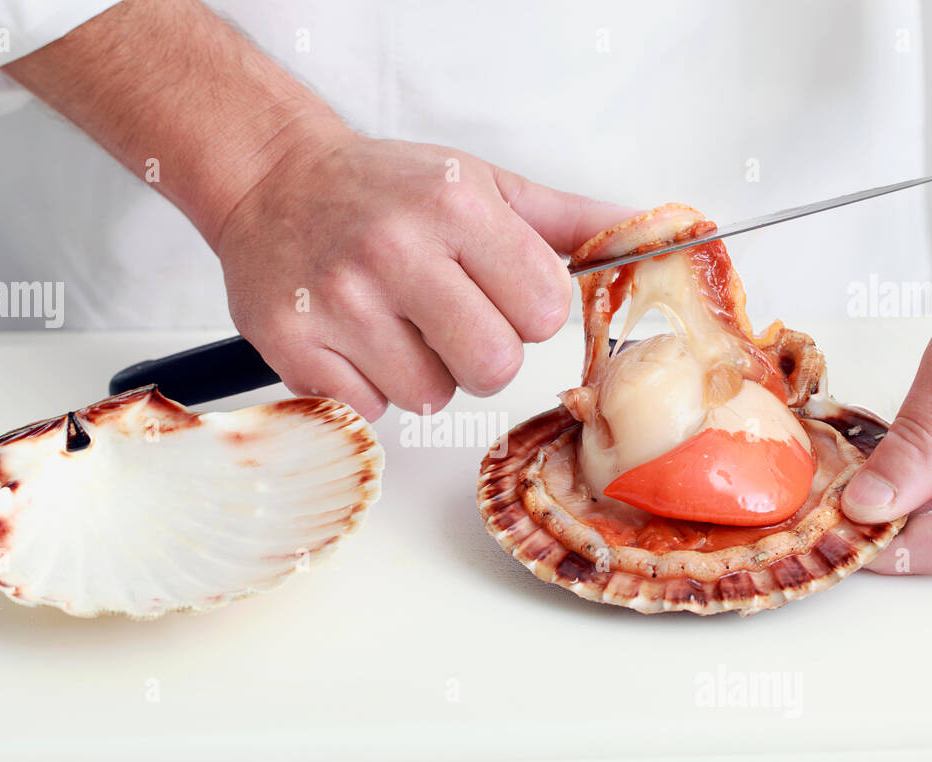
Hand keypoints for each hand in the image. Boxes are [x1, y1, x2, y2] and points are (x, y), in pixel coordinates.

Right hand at [217, 125, 633, 419]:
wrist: (273, 180)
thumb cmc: (385, 188)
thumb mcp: (482, 184)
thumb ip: (568, 222)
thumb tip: (658, 239)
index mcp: (455, 208)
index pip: (544, 312)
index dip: (528, 313)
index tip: (498, 293)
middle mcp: (394, 252)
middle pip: (493, 367)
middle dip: (483, 357)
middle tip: (450, 321)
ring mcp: (338, 303)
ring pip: (429, 398)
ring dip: (423, 376)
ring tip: (395, 325)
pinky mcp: (292, 344)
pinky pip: (369, 411)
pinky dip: (369, 389)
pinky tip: (354, 342)